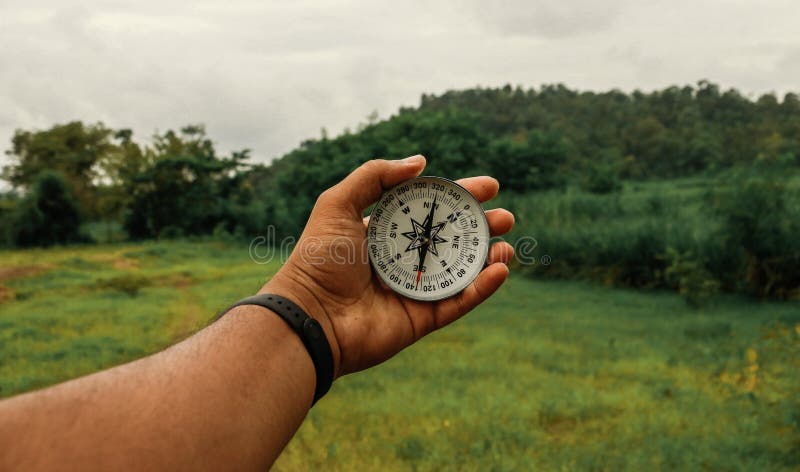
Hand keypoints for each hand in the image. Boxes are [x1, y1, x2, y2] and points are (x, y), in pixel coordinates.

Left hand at [262, 155, 514, 377]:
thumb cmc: (319, 257)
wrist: (310, 314)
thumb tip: (421, 161)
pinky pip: (457, 302)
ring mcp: (412, 291)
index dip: (458, 197)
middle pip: (451, 240)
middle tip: (505, 217)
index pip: (430, 210)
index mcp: (384, 233)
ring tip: (506, 246)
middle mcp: (402, 260)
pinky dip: (481, 288)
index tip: (489, 186)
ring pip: (460, 272)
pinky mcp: (420, 320)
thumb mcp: (338, 203)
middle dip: (480, 227)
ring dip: (487, 258)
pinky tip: (500, 270)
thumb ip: (375, 175)